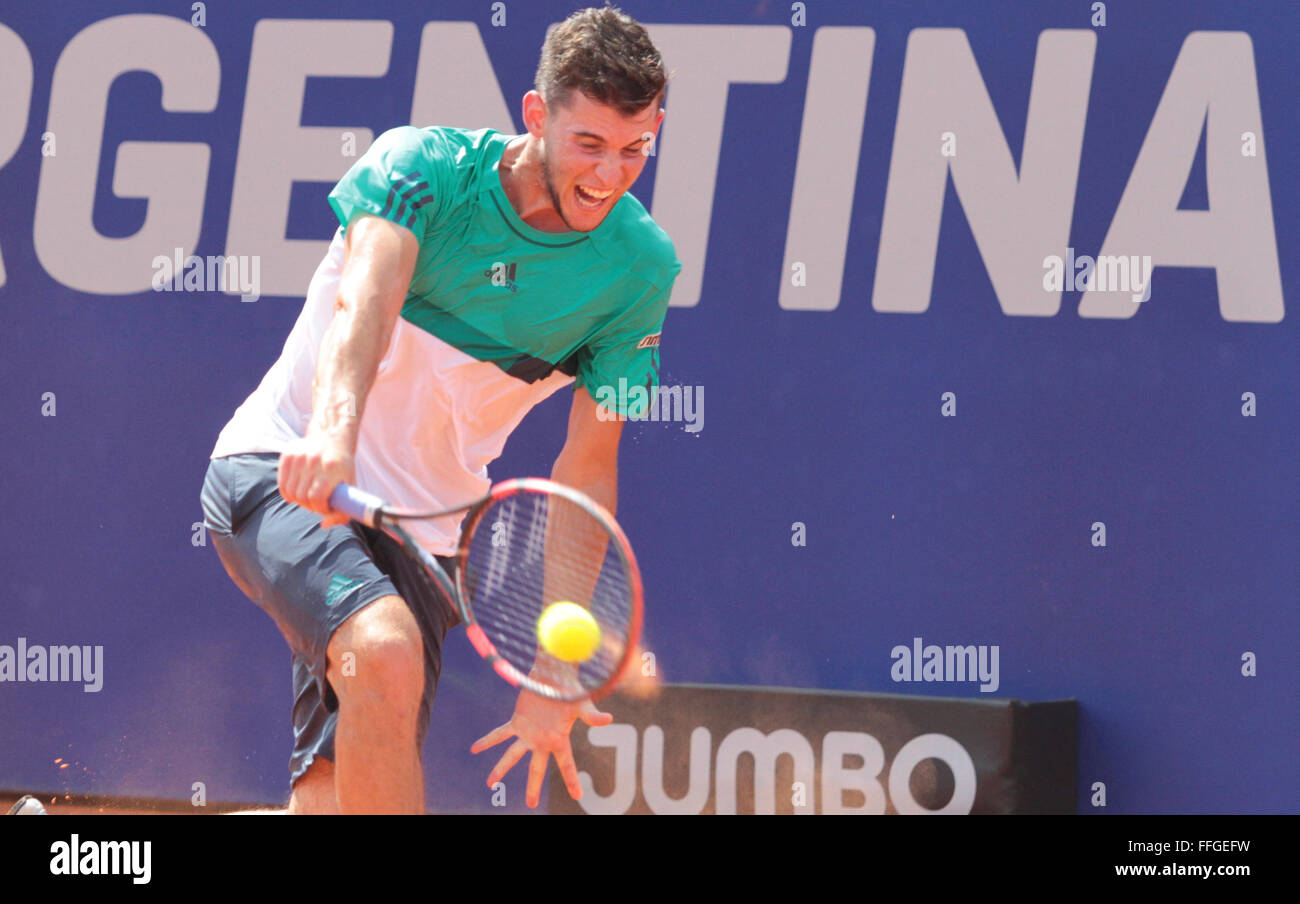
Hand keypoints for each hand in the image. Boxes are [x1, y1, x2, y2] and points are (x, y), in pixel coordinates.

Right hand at [277, 432, 354, 528]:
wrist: (332, 436)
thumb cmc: (343, 465)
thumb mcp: (350, 485)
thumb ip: (343, 510)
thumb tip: (324, 526)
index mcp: (331, 468)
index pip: (317, 498)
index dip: (320, 508)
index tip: (324, 508)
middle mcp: (313, 461)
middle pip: (302, 497)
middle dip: (309, 506)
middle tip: (316, 503)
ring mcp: (298, 457)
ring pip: (290, 492)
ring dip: (298, 500)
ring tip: (307, 497)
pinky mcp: (287, 454)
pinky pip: (282, 483)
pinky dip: (288, 492)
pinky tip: (297, 491)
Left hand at [471, 688, 613, 807]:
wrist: (553, 673)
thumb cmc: (570, 688)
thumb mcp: (582, 704)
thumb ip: (592, 715)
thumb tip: (608, 719)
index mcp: (559, 740)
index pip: (566, 765)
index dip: (572, 781)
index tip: (577, 796)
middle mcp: (542, 740)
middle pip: (536, 769)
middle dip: (533, 787)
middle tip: (530, 804)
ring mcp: (528, 732)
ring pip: (512, 755)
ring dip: (500, 769)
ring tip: (489, 783)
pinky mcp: (517, 721)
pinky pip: (500, 733)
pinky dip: (488, 740)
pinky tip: (474, 748)